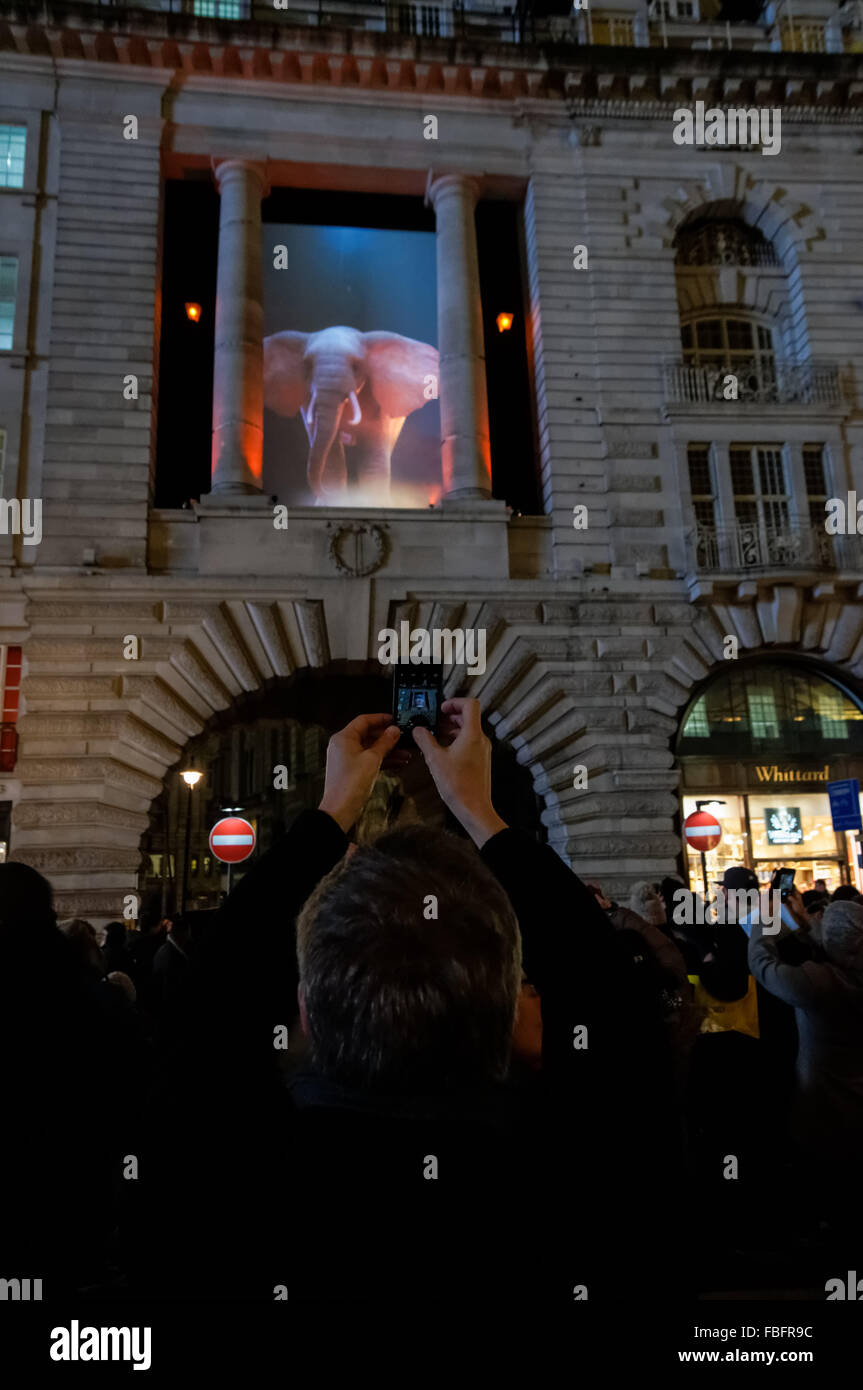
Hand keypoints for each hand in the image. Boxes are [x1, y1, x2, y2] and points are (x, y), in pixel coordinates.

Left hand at [318, 713, 401, 833]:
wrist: (341, 809)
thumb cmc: (350, 784)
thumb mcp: (373, 759)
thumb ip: (385, 743)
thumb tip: (393, 731)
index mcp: (343, 738)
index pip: (364, 720)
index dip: (380, 718)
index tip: (394, 720)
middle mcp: (343, 746)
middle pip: (368, 735)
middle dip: (387, 737)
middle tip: (403, 738)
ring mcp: (347, 759)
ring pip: (371, 749)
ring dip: (388, 750)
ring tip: (405, 753)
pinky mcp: (351, 771)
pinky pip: (369, 760)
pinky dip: (382, 760)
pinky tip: (398, 763)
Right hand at [411, 698, 507, 847]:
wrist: (473, 807)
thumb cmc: (458, 785)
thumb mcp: (435, 759)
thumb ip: (425, 740)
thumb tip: (419, 731)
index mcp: (472, 734)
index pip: (470, 705)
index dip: (455, 702)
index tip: (442, 708)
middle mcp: (481, 740)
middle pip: (468, 717)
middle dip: (450, 717)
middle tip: (435, 721)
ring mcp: (482, 751)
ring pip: (468, 731)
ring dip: (452, 729)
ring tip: (435, 736)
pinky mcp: (480, 760)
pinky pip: (469, 743)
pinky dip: (456, 741)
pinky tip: (443, 751)